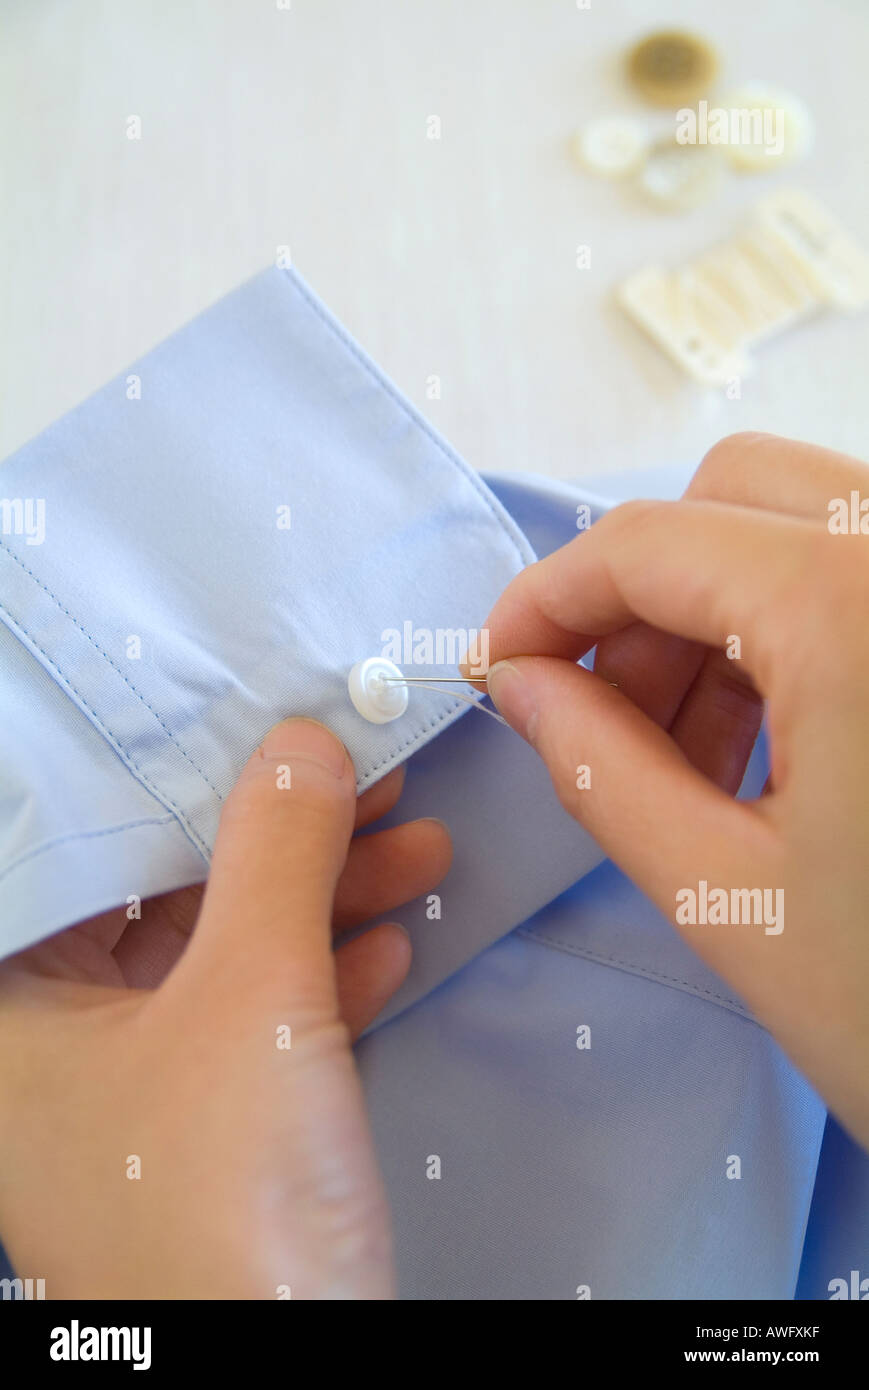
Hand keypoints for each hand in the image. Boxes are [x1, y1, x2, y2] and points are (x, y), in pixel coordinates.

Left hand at [0, 717, 450, 1297]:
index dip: (186, 776)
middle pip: (170, 899)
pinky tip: (391, 942)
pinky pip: (253, 1027)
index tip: (274, 725)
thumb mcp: (257, 1000)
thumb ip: (275, 854)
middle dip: (285, 841)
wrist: (297, 1387)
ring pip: (222, 959)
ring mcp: (127, 1098)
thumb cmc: (228, 1195)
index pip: (90, 849)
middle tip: (372, 781)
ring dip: (324, 902)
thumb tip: (301, 739)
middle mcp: (52, 1047)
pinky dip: (323, 979)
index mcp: (10, 1009)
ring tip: (419, 846)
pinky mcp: (198, 1137)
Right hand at [478, 433, 868, 1147]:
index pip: (650, 542)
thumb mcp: (725, 893)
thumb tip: (517, 682)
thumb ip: (596, 764)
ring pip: (799, 528)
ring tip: (685, 758)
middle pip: (731, 497)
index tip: (496, 667)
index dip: (546, 597)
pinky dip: (786, 634)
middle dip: (639, 598)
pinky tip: (766, 747)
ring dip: (711, 619)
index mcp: (855, 611)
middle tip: (600, 714)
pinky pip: (856, 578)